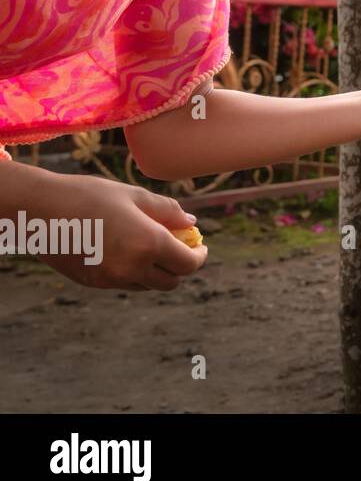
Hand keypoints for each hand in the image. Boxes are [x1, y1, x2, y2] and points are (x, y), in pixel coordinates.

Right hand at [32, 173, 207, 290]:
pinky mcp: (93, 283)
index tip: (199, 246)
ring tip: (153, 247)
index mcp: (148, 244)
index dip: (199, 256)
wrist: (40, 209)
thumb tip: (191, 223)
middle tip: (180, 247)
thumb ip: (168, 211)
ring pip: (148, 285)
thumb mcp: (135, 196)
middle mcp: (132, 267)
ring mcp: (111, 279)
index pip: (188, 264)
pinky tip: (127, 251)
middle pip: (171, 281)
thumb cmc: (91, 195)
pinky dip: (135, 273)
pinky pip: (125, 284)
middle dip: (180, 266)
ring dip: (158, 271)